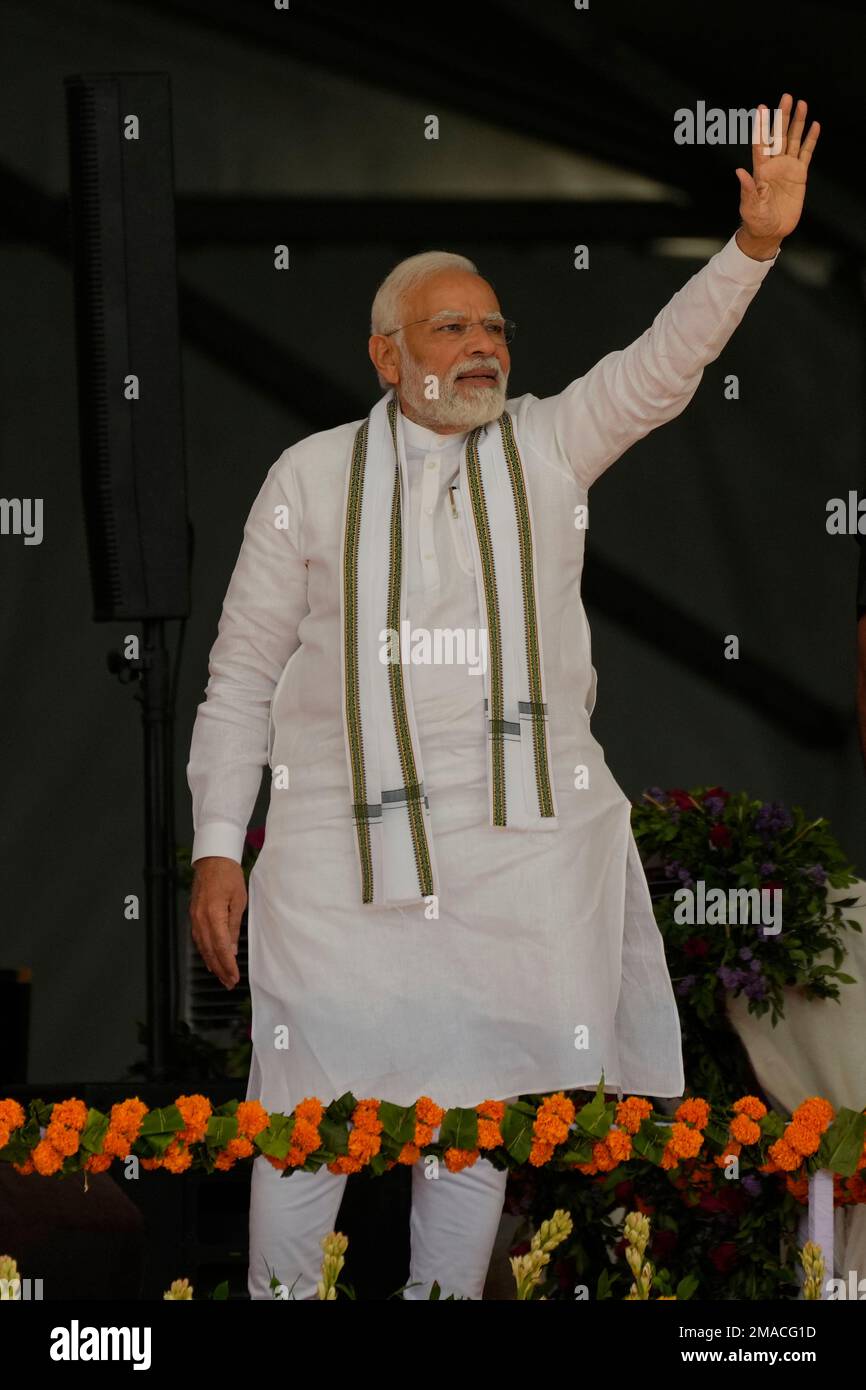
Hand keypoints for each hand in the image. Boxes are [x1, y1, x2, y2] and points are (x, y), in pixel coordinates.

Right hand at [189, 856, 246, 988]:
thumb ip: (233, 927)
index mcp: (213, 915)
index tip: (234, 977)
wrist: (213, 859)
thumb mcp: (238, 901)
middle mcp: (200, 919)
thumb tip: (231, 950)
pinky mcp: (194, 915)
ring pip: (202, 947)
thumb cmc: (229, 876)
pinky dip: (204, 951)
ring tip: (221, 976)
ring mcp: (195, 918)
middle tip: (229, 983)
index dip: (228, 965)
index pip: (221, 947)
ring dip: (212, 963)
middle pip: (210, 951)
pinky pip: (198, 938)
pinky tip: (210, 959)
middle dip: (220, 969)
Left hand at [735, 93, 819, 245]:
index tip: (761, 108)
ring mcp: (787, 168)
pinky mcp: (799, 175)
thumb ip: (748, 189)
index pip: (761, 144)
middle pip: (779, 135)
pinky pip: (806, 154)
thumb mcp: (750, 207)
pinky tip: (814, 126)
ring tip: (802, 104)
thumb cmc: (756, 220)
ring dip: (798, 122)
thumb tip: (739, 172)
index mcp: (760, 171)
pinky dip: (810, 140)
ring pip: (794, 140)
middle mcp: (774, 165)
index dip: (761, 126)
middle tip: (786, 97)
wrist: (770, 231)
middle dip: (782, 116)